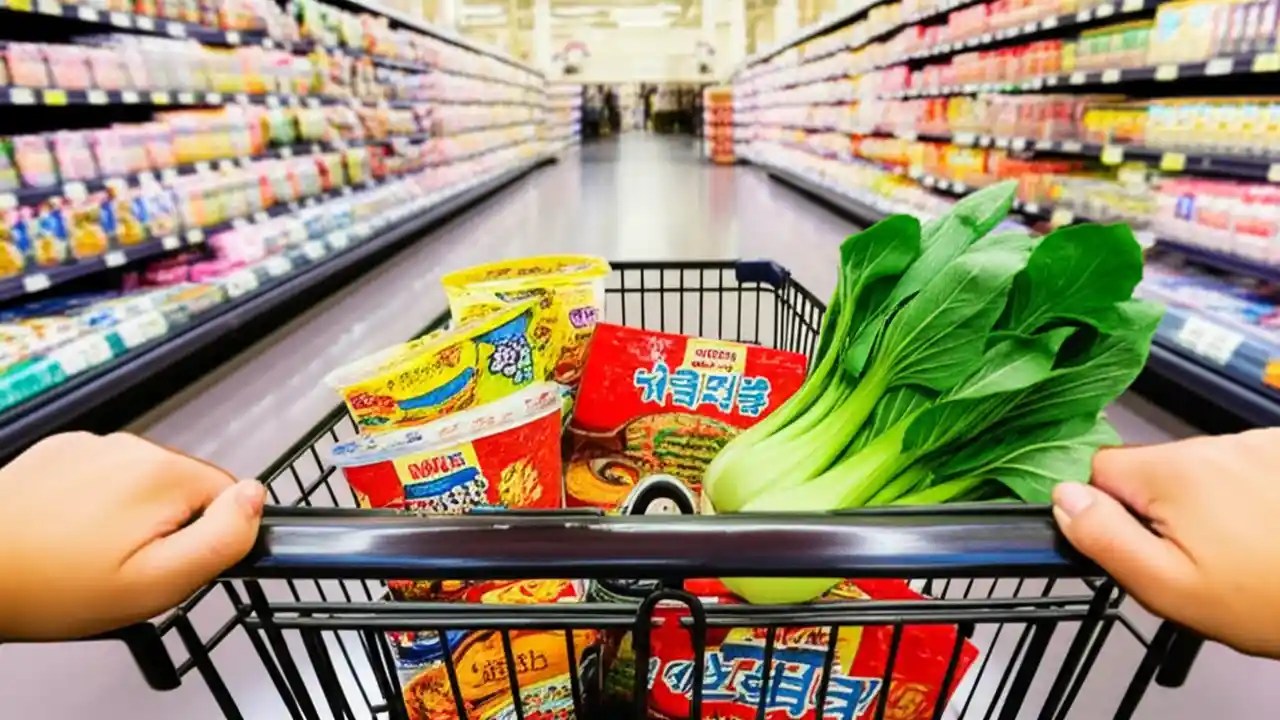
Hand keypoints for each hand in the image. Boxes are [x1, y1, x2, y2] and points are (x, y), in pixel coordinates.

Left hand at [0, 432, 264, 640]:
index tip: (165, 564)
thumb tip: (257, 497)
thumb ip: (221, 539)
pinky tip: (66, 534)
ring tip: (89, 555)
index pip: (227, 498)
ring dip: (130, 516)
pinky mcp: (60, 451)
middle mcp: (132, 446)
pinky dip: (94, 504)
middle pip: (184, 489)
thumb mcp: (157, 582)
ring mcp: (92, 445)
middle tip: (125, 568)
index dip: (204, 539)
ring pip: (143, 484)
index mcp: (164, 474)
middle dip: (167, 528)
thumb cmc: (54, 587)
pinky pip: (102, 477)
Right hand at [1053, 429, 1279, 657]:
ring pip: (1198, 469)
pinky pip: (1241, 467)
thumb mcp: (1168, 586)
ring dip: (1205, 502)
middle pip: (1152, 469)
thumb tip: (1061, 496)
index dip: (1107, 510)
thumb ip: (1105, 538)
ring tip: (1239, 548)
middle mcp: (1214, 444)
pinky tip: (1265, 529)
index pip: (1099, 469)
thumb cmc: (1263, 601)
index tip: (1140, 544)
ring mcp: (1257, 444)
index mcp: (1175, 471)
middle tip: (1194, 558)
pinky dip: (1245, 494)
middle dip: (1160, 508)